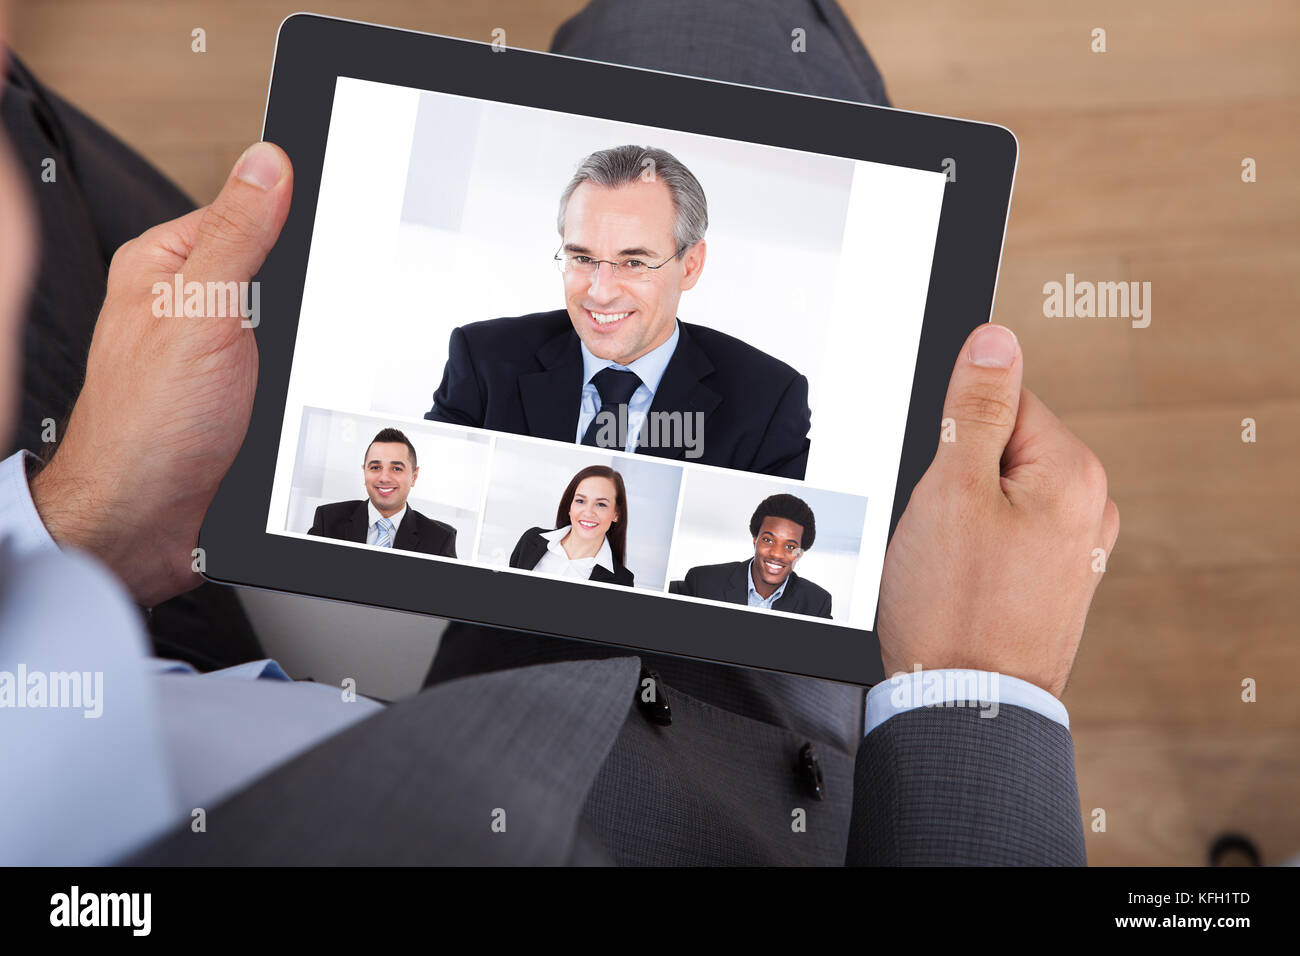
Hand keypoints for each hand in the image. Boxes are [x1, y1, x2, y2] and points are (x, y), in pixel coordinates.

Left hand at [31, 142, 292, 606]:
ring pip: (288, 326)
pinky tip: (291, 400)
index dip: (289, 221)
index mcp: (163, 264)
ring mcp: (211, 353)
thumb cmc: (148, 428)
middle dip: (302, 298)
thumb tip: (268, 163)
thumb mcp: (201, 312)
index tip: (319, 240)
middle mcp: (184, 305)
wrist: (145, 524)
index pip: (244, 210)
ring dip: (304, 350)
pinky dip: (302, 385)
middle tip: (293, 328)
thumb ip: (239, 235)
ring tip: (285, 374)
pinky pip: (288, 371)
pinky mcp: (235, 396)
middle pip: (275, 270)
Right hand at [876, 323, 1118, 697]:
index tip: (938, 481)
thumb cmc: (953, 609)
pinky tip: (959, 581)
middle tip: (938, 527)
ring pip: (997, 493)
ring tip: (947, 562)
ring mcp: (1074, 548)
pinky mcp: (1053, 581)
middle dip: (956, 477)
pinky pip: (1004, 534)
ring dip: (961, 515)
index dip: (953, 435)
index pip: (1002, 400)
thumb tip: (996, 340)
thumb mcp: (951, 488)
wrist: (961, 706)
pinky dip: (975, 548)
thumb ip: (976, 407)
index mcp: (1073, 472)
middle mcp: (1088, 506)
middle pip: (1000, 446)